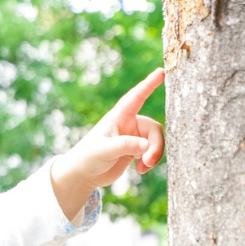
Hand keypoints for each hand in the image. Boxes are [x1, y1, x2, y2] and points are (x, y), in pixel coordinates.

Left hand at [50, 68, 165, 216]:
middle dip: (155, 145)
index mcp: (118, 117)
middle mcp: (128, 124)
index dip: (149, 84)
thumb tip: (147, 146)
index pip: (136, 97)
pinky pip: (153, 151)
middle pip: (153, 128)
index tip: (161, 71)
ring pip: (155, 141)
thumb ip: (126, 146)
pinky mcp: (136, 150)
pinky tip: (141, 170)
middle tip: (149, 161)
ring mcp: (133, 137)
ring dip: (154, 155)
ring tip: (143, 168)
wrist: (83, 174)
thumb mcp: (105, 150)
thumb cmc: (88, 157)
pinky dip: (151, 161)